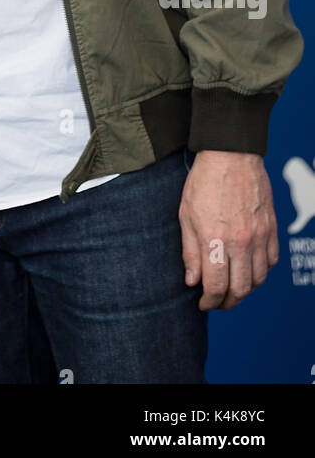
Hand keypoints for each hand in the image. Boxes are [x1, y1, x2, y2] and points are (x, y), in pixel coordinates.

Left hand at [179, 150, 278, 310]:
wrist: (231, 154)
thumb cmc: (204, 180)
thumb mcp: (185, 214)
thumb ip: (190, 251)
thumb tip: (192, 281)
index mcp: (215, 239)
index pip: (216, 286)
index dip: (209, 302)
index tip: (203, 304)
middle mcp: (241, 242)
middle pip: (240, 289)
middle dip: (227, 302)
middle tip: (217, 302)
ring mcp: (259, 236)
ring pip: (258, 279)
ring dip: (245, 290)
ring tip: (231, 288)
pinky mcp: (271, 228)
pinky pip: (272, 261)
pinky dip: (261, 272)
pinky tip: (248, 269)